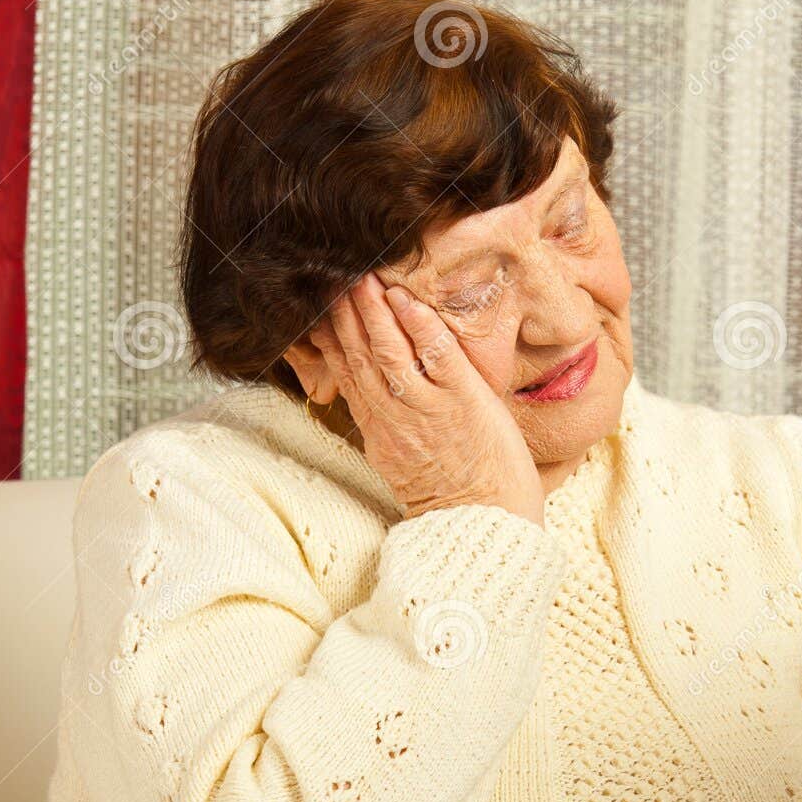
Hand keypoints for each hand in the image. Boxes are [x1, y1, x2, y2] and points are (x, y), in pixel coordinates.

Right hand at [313, 273, 544, 524]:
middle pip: (360, 357)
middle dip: (345, 315)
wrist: (484, 524)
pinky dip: (420, 325)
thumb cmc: (451, 494)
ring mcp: (428, 408)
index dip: (330, 339)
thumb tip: (368, 395)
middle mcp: (395, 417)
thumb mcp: (400, 461)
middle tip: (332, 277)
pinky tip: (405, 300)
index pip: (346, 375)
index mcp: (379, 430)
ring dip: (374, 311)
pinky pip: (437, 356)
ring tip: (362, 277)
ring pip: (390, 352)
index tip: (317, 308)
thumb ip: (383, 425)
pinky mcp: (464, 402)